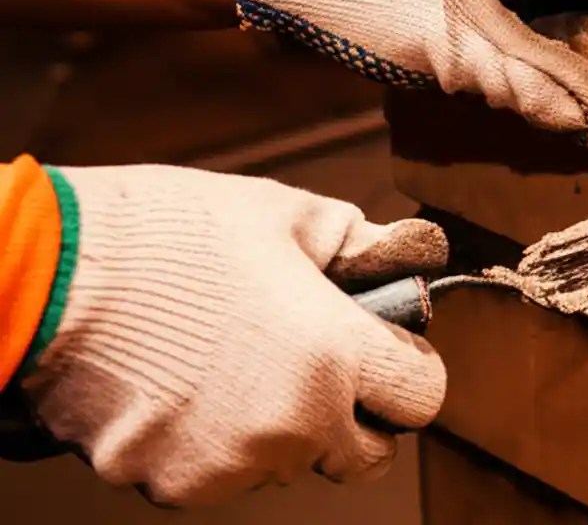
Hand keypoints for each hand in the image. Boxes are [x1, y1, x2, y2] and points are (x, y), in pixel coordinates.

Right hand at [18, 165, 447, 505]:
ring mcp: (235, 462)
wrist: (54, 274)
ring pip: (290, 465)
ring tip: (233, 366)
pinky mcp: (176, 484)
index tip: (386, 352)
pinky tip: (186, 390)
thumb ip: (362, 245)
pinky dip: (215, 445)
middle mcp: (298, 423)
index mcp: (337, 354)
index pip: (422, 397)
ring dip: (281, 431)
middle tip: (319, 371)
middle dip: (356, 420)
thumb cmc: (175, 233)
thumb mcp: (285, 215)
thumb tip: (412, 253)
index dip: (409, 371)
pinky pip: (222, 475)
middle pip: (367, 455)